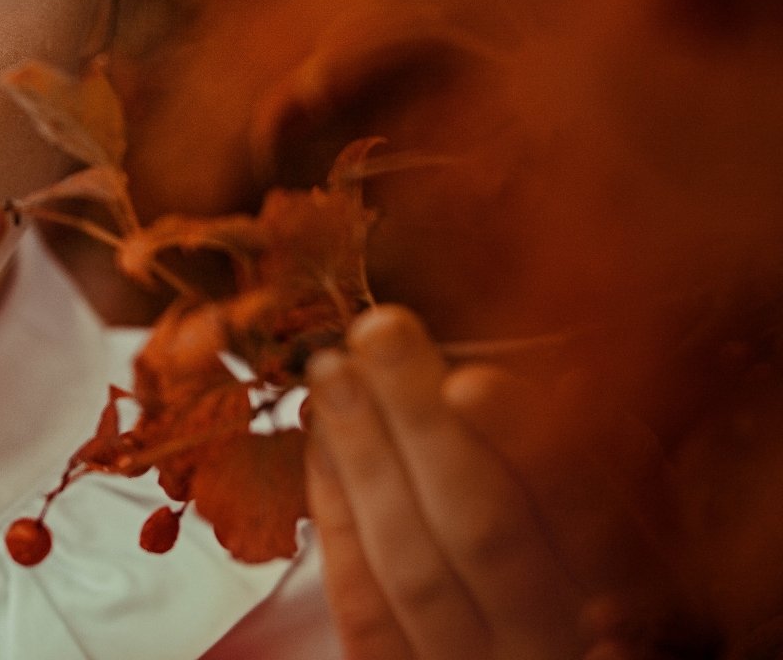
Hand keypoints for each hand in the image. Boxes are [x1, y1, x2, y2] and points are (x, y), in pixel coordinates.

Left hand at [303, 306, 602, 659]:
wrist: (531, 651)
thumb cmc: (586, 573)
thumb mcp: (632, 523)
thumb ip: (604, 466)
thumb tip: (564, 383)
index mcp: (637, 597)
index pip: (588, 521)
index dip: (527, 449)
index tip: (470, 380)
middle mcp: (559, 645)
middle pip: (486, 535)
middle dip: (423, 425)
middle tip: (379, 332)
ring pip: (415, 570)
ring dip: (365, 458)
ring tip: (334, 371)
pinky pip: (364, 610)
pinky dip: (338, 520)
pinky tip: (322, 443)